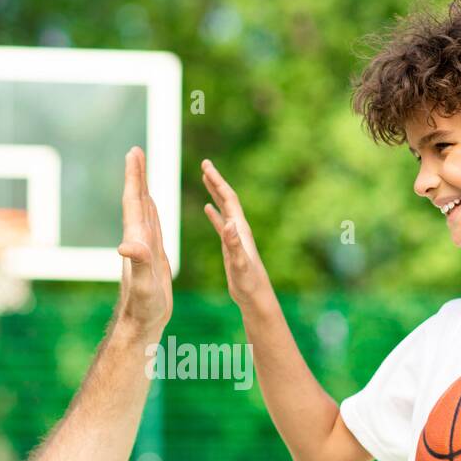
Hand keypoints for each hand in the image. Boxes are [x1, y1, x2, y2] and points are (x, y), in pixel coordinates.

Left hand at [116, 147, 172, 337]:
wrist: (141, 324)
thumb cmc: (143, 307)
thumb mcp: (144, 284)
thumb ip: (139, 263)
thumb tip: (127, 246)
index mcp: (136, 240)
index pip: (133, 202)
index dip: (134, 177)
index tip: (134, 152)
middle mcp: (137, 240)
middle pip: (136, 200)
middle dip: (137, 176)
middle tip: (136, 152)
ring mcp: (144, 248)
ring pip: (143, 212)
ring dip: (143, 190)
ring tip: (143, 172)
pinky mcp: (153, 257)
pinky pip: (152, 227)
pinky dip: (152, 212)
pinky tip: (152, 208)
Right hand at [201, 158, 271, 308]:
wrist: (255, 296)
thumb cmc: (249, 283)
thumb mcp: (240, 263)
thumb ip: (234, 244)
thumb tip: (229, 224)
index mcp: (241, 229)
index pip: (228, 199)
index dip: (217, 181)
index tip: (206, 166)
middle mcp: (239, 229)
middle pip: (227, 199)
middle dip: (216, 181)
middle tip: (205, 164)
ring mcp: (236, 237)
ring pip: (224, 209)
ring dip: (214, 193)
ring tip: (206, 179)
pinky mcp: (231, 246)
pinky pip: (221, 224)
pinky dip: (214, 214)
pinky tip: (207, 208)